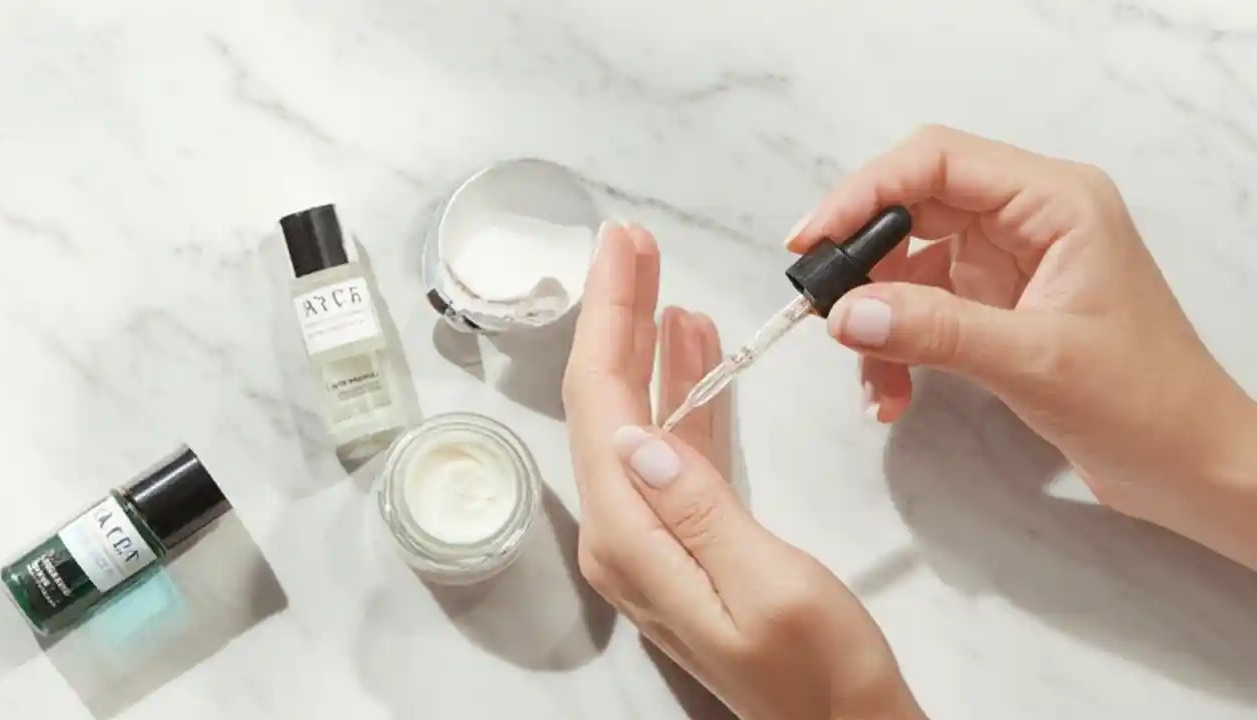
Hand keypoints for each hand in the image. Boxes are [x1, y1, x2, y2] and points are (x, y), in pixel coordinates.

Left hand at [562, 222, 924, 719]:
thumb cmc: (821, 672)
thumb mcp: (770, 587)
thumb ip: (698, 509)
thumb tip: (637, 437)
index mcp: (632, 540)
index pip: (601, 406)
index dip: (608, 319)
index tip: (621, 252)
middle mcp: (623, 534)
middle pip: (605, 400)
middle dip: (617, 315)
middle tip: (631, 244)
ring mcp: (650, 535)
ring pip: (636, 415)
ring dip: (647, 346)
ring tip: (659, 279)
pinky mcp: (683, 535)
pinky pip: (670, 446)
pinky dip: (681, 392)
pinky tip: (693, 352)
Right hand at [788, 125, 1256, 568]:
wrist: (1189, 465)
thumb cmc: (1145, 402)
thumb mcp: (1035, 360)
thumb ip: (937, 331)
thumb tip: (846, 314)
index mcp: (1054, 202)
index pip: (937, 162)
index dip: (865, 192)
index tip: (811, 243)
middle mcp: (1028, 219)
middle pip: (914, 208)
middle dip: (862, 262)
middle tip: (820, 310)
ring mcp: (1009, 263)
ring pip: (909, 266)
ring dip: (878, 320)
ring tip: (872, 381)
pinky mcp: (996, 306)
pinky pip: (921, 310)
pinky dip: (897, 349)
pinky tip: (893, 395)